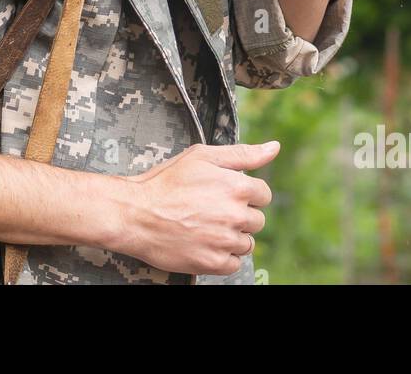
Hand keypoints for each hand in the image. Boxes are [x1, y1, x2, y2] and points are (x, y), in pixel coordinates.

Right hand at [116, 142, 276, 275]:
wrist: (136, 213)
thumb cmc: (166, 182)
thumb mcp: (202, 156)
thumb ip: (243, 153)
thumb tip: (274, 148)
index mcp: (236, 187)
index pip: (263, 195)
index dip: (245, 193)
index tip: (226, 196)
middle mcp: (234, 215)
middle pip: (256, 220)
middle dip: (239, 215)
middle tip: (211, 211)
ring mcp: (224, 241)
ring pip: (247, 243)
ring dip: (232, 237)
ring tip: (205, 227)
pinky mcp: (213, 263)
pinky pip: (234, 263)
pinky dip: (223, 256)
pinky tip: (204, 243)